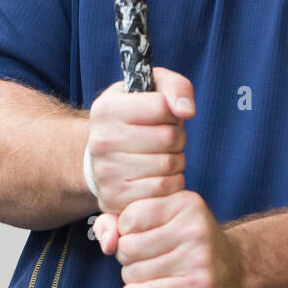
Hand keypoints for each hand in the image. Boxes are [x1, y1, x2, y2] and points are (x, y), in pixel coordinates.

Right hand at [86, 68, 193, 238]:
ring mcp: (106, 173)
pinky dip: (172, 183)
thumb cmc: (136, 118)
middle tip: (166, 139)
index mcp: (106, 109)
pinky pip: (163, 191)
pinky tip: (160, 175)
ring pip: (168, 165)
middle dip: (177, 137)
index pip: (161, 106)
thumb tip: (186, 111)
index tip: (162, 115)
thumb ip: (176, 88)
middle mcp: (101, 141)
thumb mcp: (152, 89)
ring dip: (176, 160)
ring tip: (162, 155)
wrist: (106, 154)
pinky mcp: (115, 199)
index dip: (170, 111)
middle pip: (168, 137)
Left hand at [93, 191, 244, 287]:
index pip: (129, 217)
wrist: (231, 272)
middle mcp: (195, 225)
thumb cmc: (185, 243)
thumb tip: (107, 243)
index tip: (138, 238)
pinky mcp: (199, 285)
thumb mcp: (160, 220)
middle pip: (128, 246)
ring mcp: (199, 255)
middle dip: (126, 258)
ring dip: (133, 278)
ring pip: (134, 272)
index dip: (124, 233)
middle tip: (142, 260)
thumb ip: (120, 222)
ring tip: (150, 275)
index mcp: (185, 201)